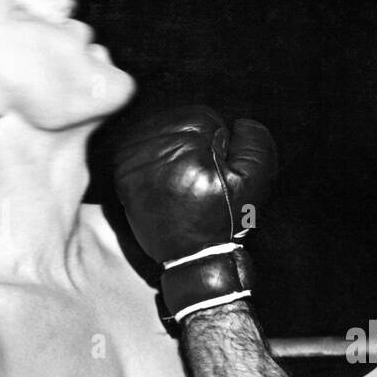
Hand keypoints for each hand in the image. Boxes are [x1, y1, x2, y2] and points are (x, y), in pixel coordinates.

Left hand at [115, 105, 275, 322]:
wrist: (193, 258)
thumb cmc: (225, 220)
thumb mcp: (255, 181)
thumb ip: (255, 141)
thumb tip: (238, 123)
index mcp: (184, 139)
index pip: (204, 118)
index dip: (218, 146)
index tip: (217, 174)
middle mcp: (152, 143)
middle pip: (179, 124)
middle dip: (194, 148)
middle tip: (201, 183)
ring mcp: (133, 157)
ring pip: (161, 136)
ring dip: (174, 154)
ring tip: (184, 186)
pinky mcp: (122, 172)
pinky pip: (142, 152)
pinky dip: (155, 164)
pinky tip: (166, 186)